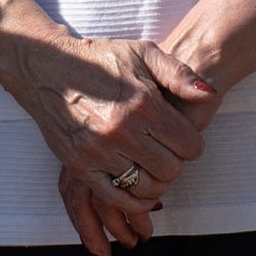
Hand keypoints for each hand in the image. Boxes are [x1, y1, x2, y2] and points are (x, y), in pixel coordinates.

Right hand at [9, 35, 215, 255]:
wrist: (46, 67)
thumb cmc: (101, 59)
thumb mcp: (144, 53)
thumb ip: (180, 75)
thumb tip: (209, 95)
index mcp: (143, 104)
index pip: (189, 146)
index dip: (192, 145)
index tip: (183, 139)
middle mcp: (122, 130)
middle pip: (171, 170)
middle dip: (175, 164)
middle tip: (167, 152)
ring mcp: (99, 151)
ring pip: (146, 188)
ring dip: (155, 183)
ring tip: (151, 167)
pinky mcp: (79, 165)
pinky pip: (114, 198)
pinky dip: (132, 201)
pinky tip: (138, 191)